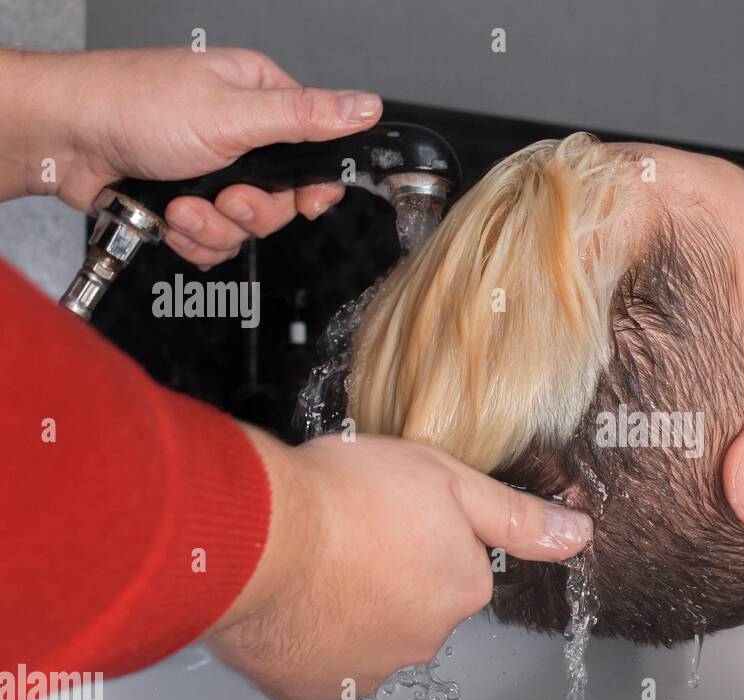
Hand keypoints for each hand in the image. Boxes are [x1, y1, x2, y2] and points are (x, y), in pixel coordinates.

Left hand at [0, 47, 382, 267]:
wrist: (63, 139)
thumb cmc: (133, 106)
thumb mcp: (233, 113)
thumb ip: (305, 117)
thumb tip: (366, 106)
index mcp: (260, 98)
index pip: (317, 149)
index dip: (314, 185)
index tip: (305, 201)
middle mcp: (240, 135)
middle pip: (283, 199)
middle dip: (251, 211)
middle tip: (225, 197)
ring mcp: (212, 171)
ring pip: (247, 227)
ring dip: (214, 228)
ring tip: (182, 207)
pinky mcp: (187, 203)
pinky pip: (215, 242)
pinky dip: (192, 240)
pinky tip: (168, 217)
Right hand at [209, 428, 592, 699]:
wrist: (255, 536)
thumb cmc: (343, 497)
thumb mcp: (448, 479)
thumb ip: (516, 515)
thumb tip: (577, 533)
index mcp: (462, 588)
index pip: (456, 564)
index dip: (419, 530)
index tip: (386, 511)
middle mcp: (425, 639)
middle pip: (415, 604)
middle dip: (388, 575)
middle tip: (347, 536)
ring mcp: (369, 671)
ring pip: (368, 638)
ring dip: (348, 610)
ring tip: (312, 566)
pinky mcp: (313, 692)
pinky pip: (320, 671)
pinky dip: (309, 645)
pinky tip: (292, 608)